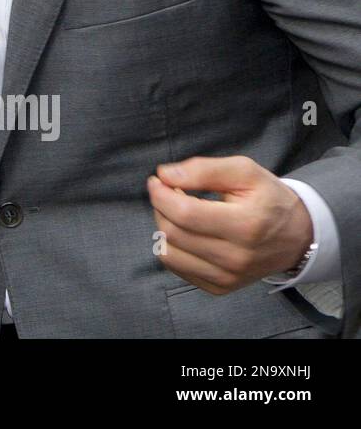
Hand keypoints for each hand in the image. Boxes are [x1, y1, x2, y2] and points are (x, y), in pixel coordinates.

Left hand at [148, 155, 313, 294]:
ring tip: (178, 211)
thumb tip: (165, 175)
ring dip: (164, 226)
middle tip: (170, 191)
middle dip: (161, 206)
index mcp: (245, 226)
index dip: (161, 194)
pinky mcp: (220, 287)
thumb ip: (204, 169)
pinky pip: (177, 267)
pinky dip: (173, 246)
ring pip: (169, 253)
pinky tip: (187, 232)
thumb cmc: (269, 199)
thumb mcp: (245, 171)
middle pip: (172, 232)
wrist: (298, 236)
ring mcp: (228, 277)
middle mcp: (237, 258)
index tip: (158, 180)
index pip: (184, 213)